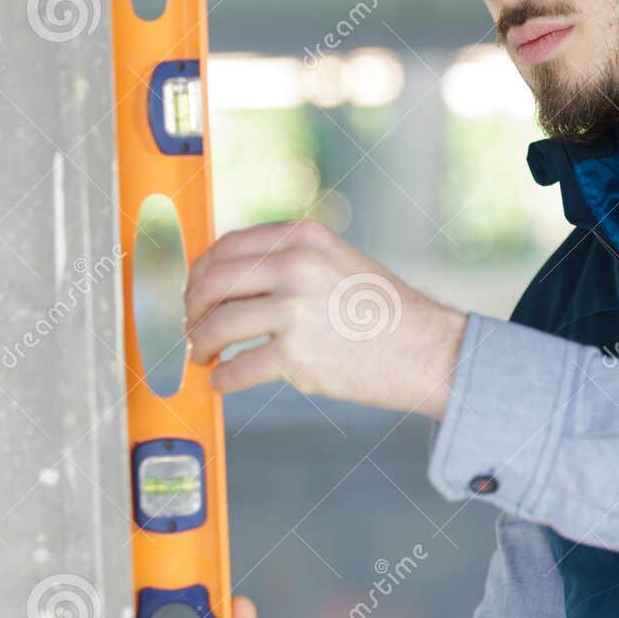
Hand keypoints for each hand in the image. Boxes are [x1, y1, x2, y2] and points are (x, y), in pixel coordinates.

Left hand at [183, 218, 467, 419]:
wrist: (427, 349)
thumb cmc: (383, 312)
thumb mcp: (337, 262)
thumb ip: (289, 262)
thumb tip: (228, 281)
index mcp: (304, 238)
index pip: (227, 246)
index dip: (199, 271)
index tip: (193, 291)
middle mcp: (297, 267)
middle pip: (213, 282)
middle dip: (192, 308)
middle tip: (190, 326)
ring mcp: (296, 311)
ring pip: (217, 325)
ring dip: (199, 343)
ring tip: (201, 355)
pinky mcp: (297, 356)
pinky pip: (237, 368)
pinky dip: (222, 377)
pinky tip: (223, 380)